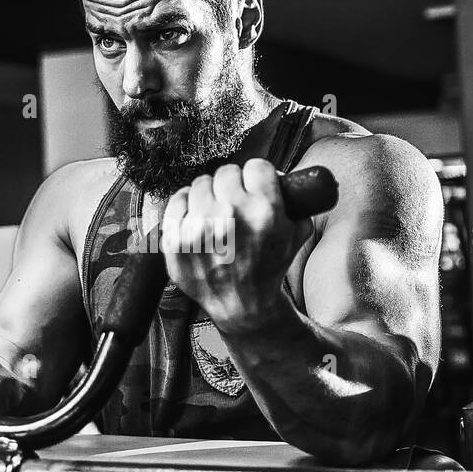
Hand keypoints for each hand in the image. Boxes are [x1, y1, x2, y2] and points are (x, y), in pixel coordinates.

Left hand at [160, 159, 312, 333]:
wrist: (242, 305)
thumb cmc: (267, 269)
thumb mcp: (296, 233)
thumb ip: (294, 200)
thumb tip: (279, 174)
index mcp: (264, 212)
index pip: (256, 166)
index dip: (257, 177)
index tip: (255, 186)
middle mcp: (230, 217)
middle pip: (226, 172)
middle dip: (232, 185)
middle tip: (234, 203)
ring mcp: (198, 229)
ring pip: (200, 184)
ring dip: (208, 195)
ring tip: (215, 215)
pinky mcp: (176, 241)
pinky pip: (176, 202)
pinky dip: (184, 207)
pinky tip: (195, 220)